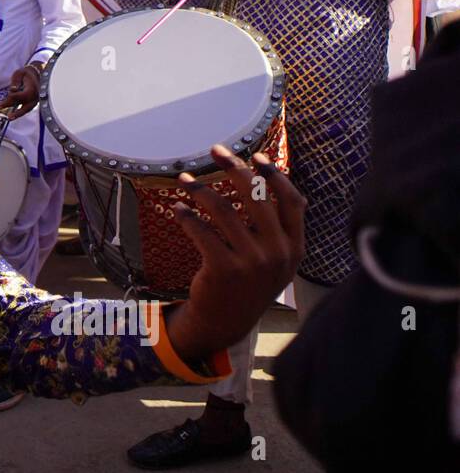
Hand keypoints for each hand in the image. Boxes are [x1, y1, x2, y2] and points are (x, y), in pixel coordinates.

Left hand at [0, 63, 41, 120]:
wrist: (34, 75)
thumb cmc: (25, 74)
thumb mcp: (19, 73)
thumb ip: (16, 81)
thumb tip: (13, 89)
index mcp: (33, 87)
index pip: (24, 95)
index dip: (16, 96)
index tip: (8, 96)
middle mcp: (35, 96)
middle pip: (27, 106)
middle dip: (17, 112)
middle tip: (9, 116)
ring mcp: (34, 100)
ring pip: (27, 109)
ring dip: (18, 114)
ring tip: (9, 118)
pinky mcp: (32, 103)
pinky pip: (26, 109)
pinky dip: (19, 112)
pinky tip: (12, 115)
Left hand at [164, 146, 305, 362]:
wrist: (226, 322)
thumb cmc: (249, 281)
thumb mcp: (277, 259)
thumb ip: (279, 226)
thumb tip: (269, 179)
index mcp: (295, 247)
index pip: (291, 201)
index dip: (274, 175)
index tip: (255, 155)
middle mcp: (278, 253)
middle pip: (257, 197)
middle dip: (235, 168)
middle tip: (216, 150)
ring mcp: (252, 262)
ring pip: (224, 210)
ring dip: (201, 190)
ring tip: (185, 178)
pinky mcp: (223, 269)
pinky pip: (201, 231)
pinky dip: (186, 215)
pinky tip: (177, 207)